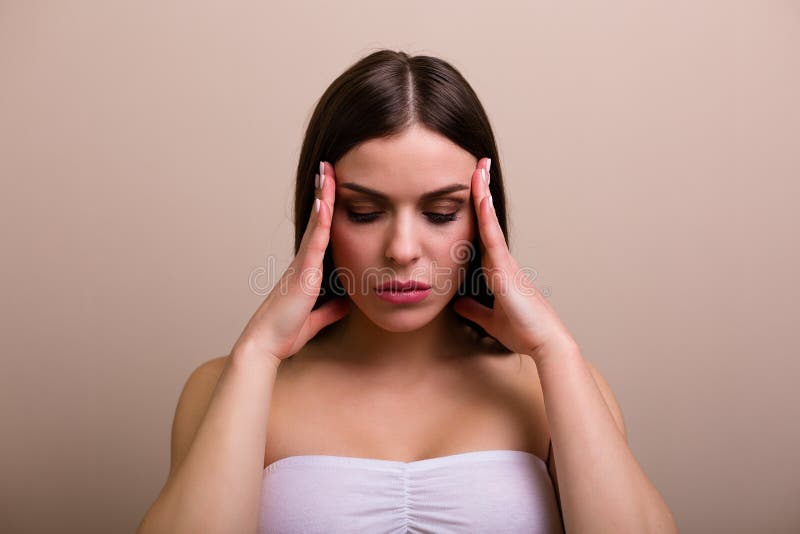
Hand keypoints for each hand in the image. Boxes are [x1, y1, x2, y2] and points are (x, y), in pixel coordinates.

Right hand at [231, 162, 349, 364]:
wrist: (266, 344)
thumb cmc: (285, 333)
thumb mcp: (316, 319)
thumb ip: (330, 310)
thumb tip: (347, 304)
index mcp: (306, 271)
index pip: (321, 233)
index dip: (326, 210)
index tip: (331, 188)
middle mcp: (302, 262)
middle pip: (317, 220)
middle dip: (323, 193)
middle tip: (328, 167)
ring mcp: (302, 265)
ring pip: (316, 224)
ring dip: (322, 198)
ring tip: (327, 172)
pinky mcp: (303, 273)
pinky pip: (315, 242)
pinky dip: (321, 221)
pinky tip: (325, 203)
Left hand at [452, 158, 577, 365]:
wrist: (542, 342)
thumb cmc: (523, 330)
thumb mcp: (489, 319)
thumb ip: (474, 310)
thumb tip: (459, 303)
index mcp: (495, 269)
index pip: (480, 232)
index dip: (476, 210)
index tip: (472, 187)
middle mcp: (500, 259)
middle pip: (486, 218)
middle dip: (481, 191)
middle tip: (478, 164)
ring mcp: (503, 261)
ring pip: (489, 220)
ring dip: (483, 193)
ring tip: (479, 167)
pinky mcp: (505, 268)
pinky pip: (492, 236)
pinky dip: (485, 216)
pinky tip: (480, 198)